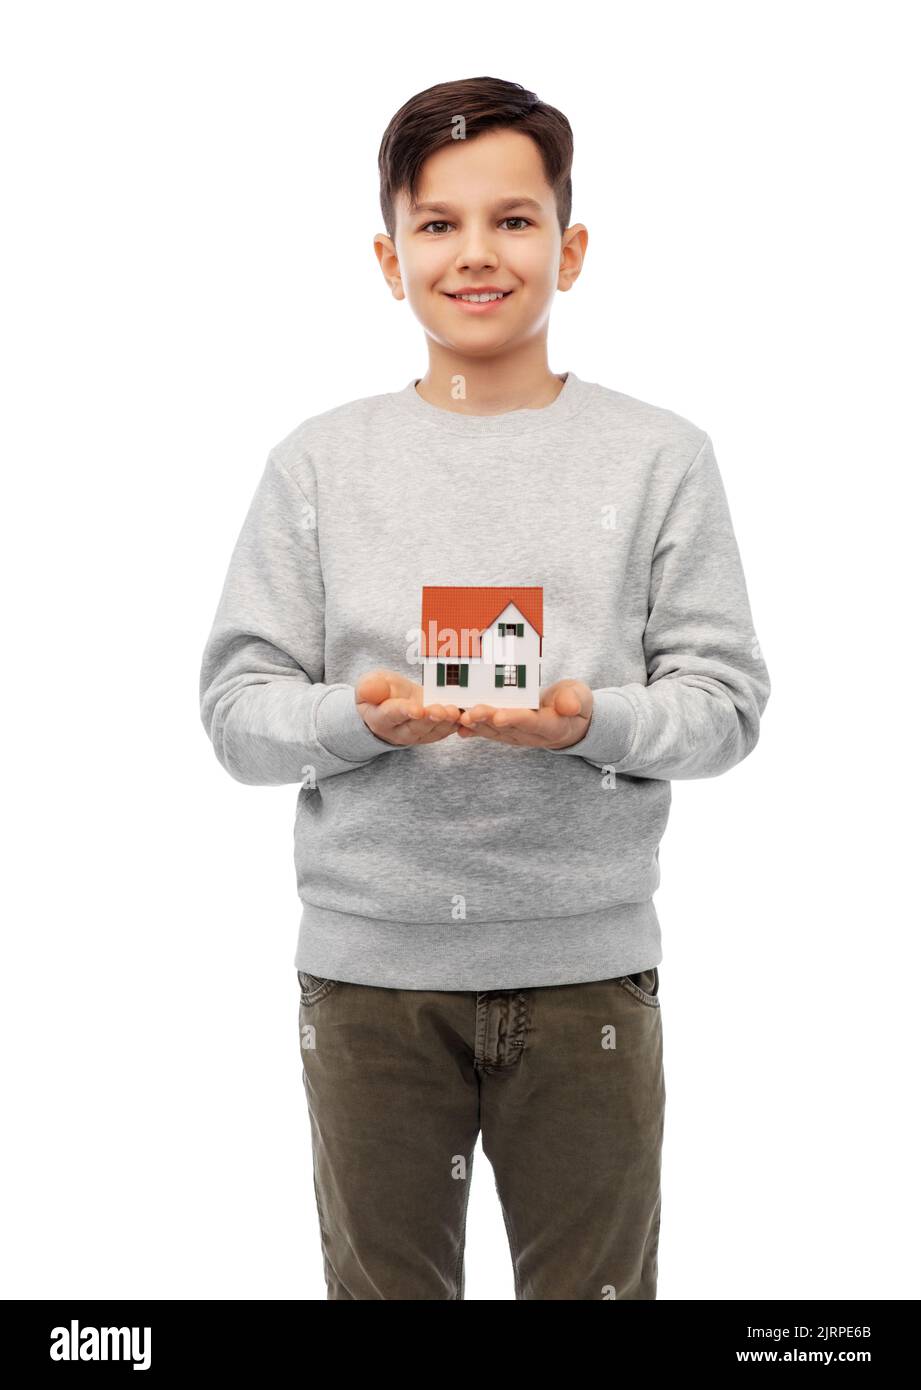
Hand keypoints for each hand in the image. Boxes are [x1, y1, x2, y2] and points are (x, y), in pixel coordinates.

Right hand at [355, 670, 461, 745]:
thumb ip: (370, 687)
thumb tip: (368, 690)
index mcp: (380, 719)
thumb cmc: (380, 691)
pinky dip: (456, 724)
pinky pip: (445, 731)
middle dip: (430, 719)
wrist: (393, 701)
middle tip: (441, 710)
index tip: (417, 709)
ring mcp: (418, 734)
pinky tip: (463, 715)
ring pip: (433, 731)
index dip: (404, 712)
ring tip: (454, 712)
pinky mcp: (433, 733)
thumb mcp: (370, 684)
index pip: (392, 716)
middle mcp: (400, 732)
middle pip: (416, 727)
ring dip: (445, 722)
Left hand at [456, 679, 592, 749]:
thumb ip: (575, 700)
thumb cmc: (572, 701)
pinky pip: (488, 731)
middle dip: (488, 720)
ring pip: (494, 731)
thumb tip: (570, 707)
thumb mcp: (580, 697)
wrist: (566, 717)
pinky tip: (458, 725)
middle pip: (508, 728)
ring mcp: (516, 734)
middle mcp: (531, 734)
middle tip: (471, 713)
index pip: (533, 723)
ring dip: (477, 725)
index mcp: (551, 726)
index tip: (500, 716)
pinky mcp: (506, 731)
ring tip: (461, 717)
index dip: (516, 720)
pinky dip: (473, 729)